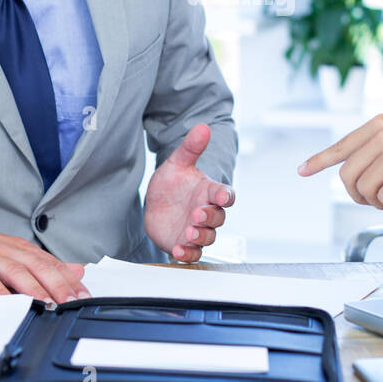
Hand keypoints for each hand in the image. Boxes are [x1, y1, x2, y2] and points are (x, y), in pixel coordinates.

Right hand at [0, 221, 88, 301]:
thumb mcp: (9, 254)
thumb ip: (42, 264)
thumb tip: (76, 270)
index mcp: (19, 248)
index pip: (51, 263)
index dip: (69, 280)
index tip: (85, 296)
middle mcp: (8, 250)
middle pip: (39, 267)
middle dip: (59, 285)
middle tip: (73, 303)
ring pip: (18, 272)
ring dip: (36, 289)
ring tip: (49, 305)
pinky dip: (0, 292)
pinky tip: (10, 304)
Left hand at [144, 123, 235, 261]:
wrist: (157, 203)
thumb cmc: (173, 183)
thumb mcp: (178, 163)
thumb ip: (191, 147)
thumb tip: (203, 127)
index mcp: (209, 192)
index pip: (226, 194)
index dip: (226, 196)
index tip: (222, 196)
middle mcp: (207, 213)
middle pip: (218, 219)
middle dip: (209, 218)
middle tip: (196, 214)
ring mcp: (197, 230)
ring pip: (208, 238)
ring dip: (201, 236)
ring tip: (188, 232)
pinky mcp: (184, 244)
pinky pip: (192, 254)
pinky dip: (188, 254)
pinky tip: (179, 251)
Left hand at [297, 111, 382, 209]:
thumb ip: (380, 143)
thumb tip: (353, 169)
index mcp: (379, 123)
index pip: (342, 145)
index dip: (319, 160)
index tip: (302, 170)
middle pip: (349, 177)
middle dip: (357, 195)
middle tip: (375, 199)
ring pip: (366, 191)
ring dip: (378, 202)